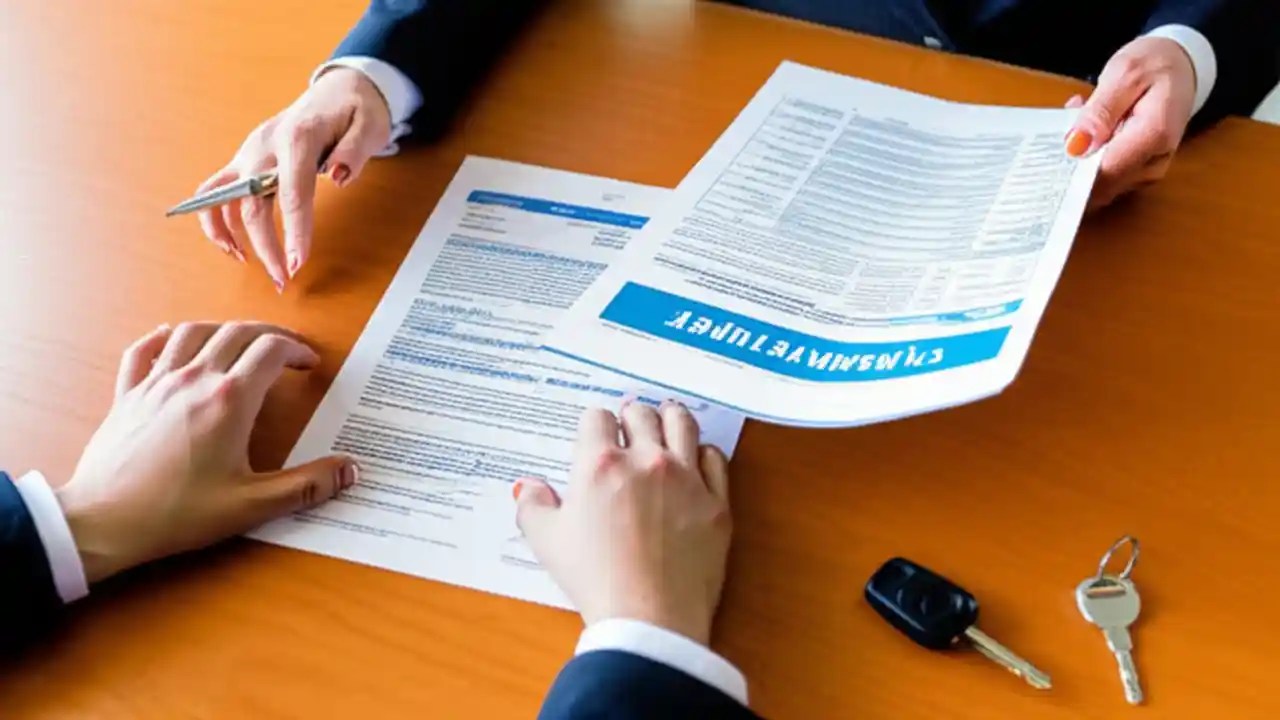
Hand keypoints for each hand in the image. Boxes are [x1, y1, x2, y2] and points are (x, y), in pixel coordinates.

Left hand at [55, 322, 358, 583]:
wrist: (103, 521)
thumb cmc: (176, 513)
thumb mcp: (252, 505)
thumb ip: (306, 486)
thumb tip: (350, 470)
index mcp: (230, 400)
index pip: (272, 351)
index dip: (297, 351)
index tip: (310, 365)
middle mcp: (194, 379)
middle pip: (238, 332)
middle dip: (269, 334)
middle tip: (287, 350)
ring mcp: (157, 383)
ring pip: (194, 331)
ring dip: (224, 329)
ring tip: (240, 341)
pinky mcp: (128, 395)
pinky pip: (144, 350)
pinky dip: (164, 338)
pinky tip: (174, 340)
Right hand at [195, 68, 391, 290]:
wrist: (338, 89)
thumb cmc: (356, 110)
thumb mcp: (369, 125)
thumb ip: (354, 151)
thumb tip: (336, 176)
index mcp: (297, 138)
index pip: (292, 193)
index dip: (294, 231)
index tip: (298, 264)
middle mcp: (264, 145)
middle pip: (252, 202)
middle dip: (265, 246)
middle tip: (282, 280)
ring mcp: (249, 152)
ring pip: (220, 197)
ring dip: (226, 234)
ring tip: (245, 263)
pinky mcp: (244, 159)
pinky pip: (216, 191)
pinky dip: (215, 218)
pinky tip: (232, 244)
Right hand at [514, 402, 731, 644]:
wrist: (649, 618)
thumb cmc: (596, 581)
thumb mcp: (547, 542)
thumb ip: (533, 506)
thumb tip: (529, 488)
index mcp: (600, 464)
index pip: (596, 418)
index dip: (594, 424)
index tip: (596, 433)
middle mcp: (646, 461)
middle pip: (641, 415)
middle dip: (631, 416)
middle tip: (630, 421)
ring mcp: (686, 479)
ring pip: (682, 424)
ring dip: (670, 416)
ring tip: (666, 415)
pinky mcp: (716, 503)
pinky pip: (714, 459)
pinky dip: (703, 453)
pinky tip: (696, 458)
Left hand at [1065, 37, 1196, 209]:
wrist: (1182, 65)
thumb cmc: (1156, 65)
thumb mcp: (1124, 74)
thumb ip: (1100, 111)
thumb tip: (1077, 146)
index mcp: (1154, 136)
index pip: (1104, 174)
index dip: (1071, 174)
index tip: (1046, 160)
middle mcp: (1153, 161)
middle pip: (1099, 184)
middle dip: (1072, 162)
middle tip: (1060, 128)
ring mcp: (1145, 170)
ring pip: (1096, 181)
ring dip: (1078, 155)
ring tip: (1077, 116)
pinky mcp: (1136, 170)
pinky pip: (1102, 173)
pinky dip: (1087, 154)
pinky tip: (1085, 126)